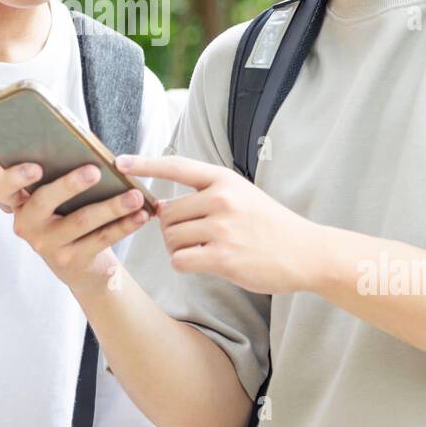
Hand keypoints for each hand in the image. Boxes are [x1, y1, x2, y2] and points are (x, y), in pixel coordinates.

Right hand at [0, 160, 150, 292]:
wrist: (78, 265)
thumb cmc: (68, 215)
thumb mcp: (57, 199)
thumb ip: (60, 175)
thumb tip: (89, 150)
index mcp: (19, 202)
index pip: (4, 187)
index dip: (16, 176)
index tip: (35, 166)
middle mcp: (27, 224)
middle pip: (45, 200)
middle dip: (71, 184)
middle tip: (95, 170)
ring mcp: (47, 245)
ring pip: (81, 220)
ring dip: (112, 206)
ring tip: (135, 195)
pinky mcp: (70, 260)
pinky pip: (100, 239)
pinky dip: (124, 225)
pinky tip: (141, 215)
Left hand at [114, 154, 324, 295]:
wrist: (306, 252)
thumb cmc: (269, 225)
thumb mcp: (241, 195)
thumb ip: (205, 195)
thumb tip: (160, 207)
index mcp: (223, 179)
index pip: (176, 166)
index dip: (145, 164)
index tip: (119, 162)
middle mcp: (221, 199)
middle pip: (166, 213)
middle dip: (171, 228)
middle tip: (194, 237)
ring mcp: (222, 228)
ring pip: (171, 238)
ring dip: (179, 248)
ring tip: (204, 249)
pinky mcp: (223, 258)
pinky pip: (180, 260)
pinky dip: (185, 264)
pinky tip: (205, 263)